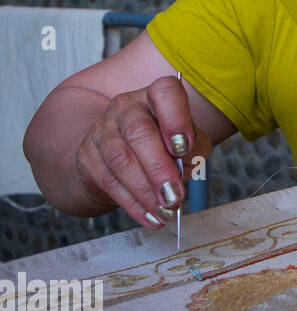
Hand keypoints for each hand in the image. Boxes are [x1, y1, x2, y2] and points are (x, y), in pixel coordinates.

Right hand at [73, 76, 212, 228]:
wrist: (116, 155)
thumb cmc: (164, 145)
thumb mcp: (188, 142)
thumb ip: (194, 148)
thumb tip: (186, 164)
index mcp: (156, 97)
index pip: (165, 93)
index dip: (176, 118)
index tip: (184, 147)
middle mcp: (126, 107)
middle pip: (139, 132)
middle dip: (158, 168)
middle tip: (174, 195)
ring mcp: (103, 130)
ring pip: (120, 160)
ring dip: (145, 191)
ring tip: (165, 211)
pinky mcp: (87, 157)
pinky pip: (109, 182)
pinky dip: (133, 204)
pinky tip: (150, 217)